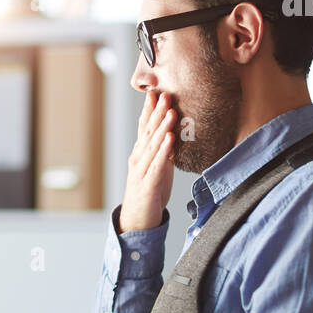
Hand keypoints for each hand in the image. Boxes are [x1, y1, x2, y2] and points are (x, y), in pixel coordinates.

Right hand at [119, 88, 174, 231]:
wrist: (138, 219)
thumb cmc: (149, 193)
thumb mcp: (157, 167)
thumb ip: (163, 151)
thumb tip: (174, 134)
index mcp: (141, 153)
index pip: (144, 127)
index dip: (149, 110)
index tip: (155, 92)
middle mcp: (138, 158)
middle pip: (147, 132)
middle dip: (156, 112)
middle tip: (164, 94)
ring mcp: (142, 170)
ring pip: (152, 145)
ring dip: (162, 127)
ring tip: (170, 112)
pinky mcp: (148, 184)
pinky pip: (157, 164)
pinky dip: (164, 151)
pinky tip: (170, 139)